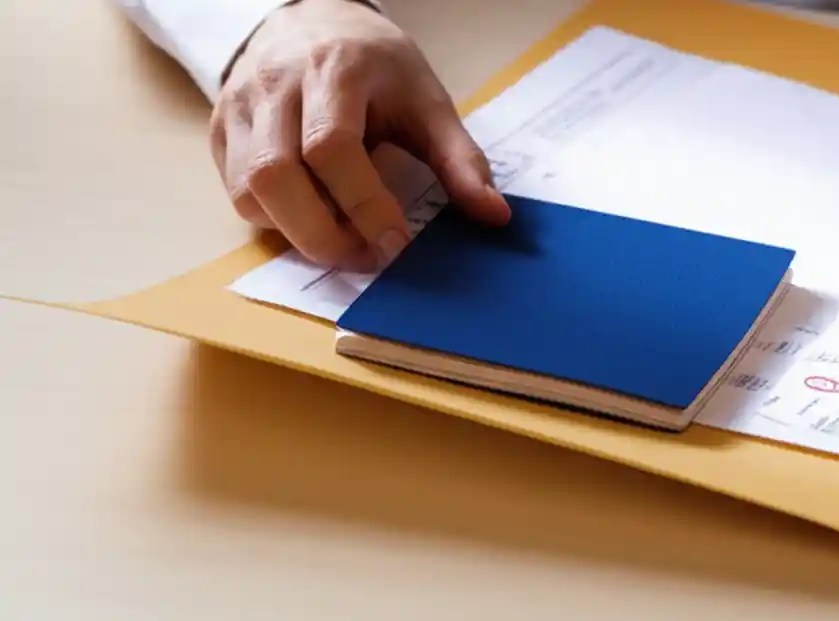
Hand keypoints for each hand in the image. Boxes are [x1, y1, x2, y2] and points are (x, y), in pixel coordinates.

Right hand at [210, 0, 509, 270]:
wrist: (311, 19)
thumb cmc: (374, 64)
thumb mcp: (426, 100)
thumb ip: (460, 159)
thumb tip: (495, 216)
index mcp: (334, 70)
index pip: (331, 147)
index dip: (363, 205)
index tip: (396, 242)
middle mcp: (275, 86)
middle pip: (276, 175)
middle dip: (323, 235)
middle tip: (366, 258)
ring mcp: (240, 108)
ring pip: (248, 190)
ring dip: (296, 232)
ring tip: (342, 240)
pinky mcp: (221, 131)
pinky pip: (235, 193)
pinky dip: (274, 221)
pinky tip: (311, 218)